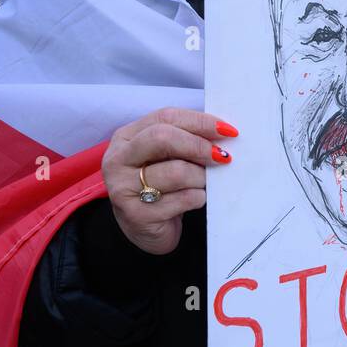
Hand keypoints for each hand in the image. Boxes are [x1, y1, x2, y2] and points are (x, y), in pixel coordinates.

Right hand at [103, 107, 236, 254]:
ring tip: (203, 183)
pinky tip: (194, 200)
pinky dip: (198, 198)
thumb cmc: (161, 186)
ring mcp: (123, 188)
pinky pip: (182, 199)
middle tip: (222, 157)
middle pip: (163, 138)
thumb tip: (223, 132)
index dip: (200, 121)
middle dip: (199, 146)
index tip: (228, 130)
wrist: (146, 229)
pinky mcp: (136, 215)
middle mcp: (118, 159)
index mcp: (127, 137)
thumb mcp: (167, 157)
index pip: (166, 117)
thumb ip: (186, 140)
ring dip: (201, 177)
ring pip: (176, 172)